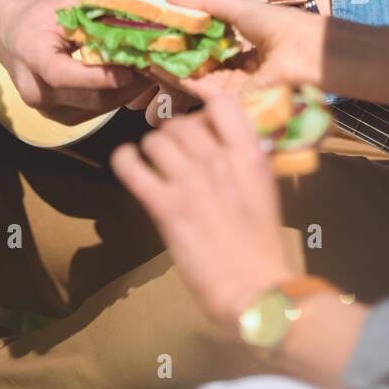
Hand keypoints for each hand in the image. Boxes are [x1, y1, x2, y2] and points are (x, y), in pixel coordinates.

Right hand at [0, 0, 151, 123]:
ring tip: (149, 71)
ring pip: (95, 108)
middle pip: (87, 96)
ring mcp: (45, 108)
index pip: (64, 75)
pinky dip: (114, 97)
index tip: (132, 68)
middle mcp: (35, 89)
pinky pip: (92, 112)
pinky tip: (131, 80)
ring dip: (125, 92)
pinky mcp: (57, 116)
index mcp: (31, 56)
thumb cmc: (39, 16)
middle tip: (155, 66)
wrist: (9, 32)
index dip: (100, 76)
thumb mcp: (67, 0)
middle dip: (125, 84)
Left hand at [110, 93, 295, 327]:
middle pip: (182, 122)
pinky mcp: (165, 206)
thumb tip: (223, 144)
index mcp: (249, 155)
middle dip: (174, 134)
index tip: (199, 117)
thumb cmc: (262, 244)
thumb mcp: (263, 189)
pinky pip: (131, 167)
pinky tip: (128, 164)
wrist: (254, 286)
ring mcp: (190, 181)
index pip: (222, 102)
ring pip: (155, 140)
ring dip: (151, 149)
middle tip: (174, 151)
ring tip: (154, 163)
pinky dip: (125, 161)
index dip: (205, 105)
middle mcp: (218, 160)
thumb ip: (243, 162)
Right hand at [127, 0, 328, 126]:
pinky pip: (200, 88)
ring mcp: (235, 86)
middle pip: (198, 62)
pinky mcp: (232, 101)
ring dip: (168, 65)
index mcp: (245, 46)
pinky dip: (177, 77)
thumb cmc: (285, 27)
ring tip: (142, 52)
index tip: (156, 28)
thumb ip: (207, 2)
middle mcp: (239, 69)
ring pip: (195, 76)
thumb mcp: (241, 8)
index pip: (206, 43)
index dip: (181, 35)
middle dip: (171, 53)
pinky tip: (156, 64)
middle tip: (140, 44)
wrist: (311, 54)